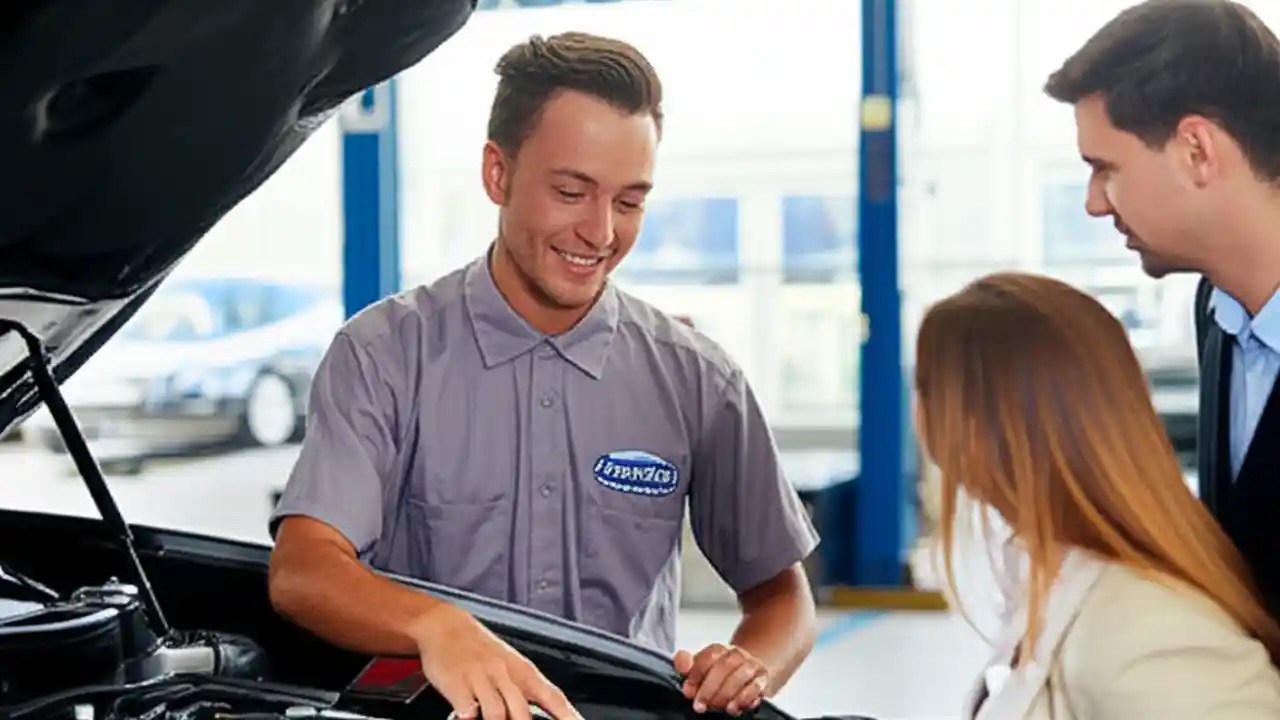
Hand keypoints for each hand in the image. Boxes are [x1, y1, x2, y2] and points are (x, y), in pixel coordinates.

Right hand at [410, 602, 579, 719]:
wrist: (444, 625)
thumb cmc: (480, 648)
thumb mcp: (509, 664)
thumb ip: (525, 690)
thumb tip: (547, 711)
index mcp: (522, 670)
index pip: (552, 697)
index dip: (568, 715)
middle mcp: (503, 673)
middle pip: (522, 712)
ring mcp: (480, 678)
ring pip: (497, 713)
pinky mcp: (456, 684)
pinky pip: (467, 710)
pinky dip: (470, 717)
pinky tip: (469, 716)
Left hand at [673, 643, 769, 715]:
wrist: (748, 674)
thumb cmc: (719, 675)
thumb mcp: (700, 669)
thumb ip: (686, 664)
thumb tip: (681, 661)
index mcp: (719, 650)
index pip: (708, 656)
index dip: (697, 673)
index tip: (688, 690)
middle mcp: (736, 655)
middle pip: (724, 666)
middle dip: (710, 688)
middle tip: (700, 704)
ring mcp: (751, 666)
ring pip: (741, 675)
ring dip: (726, 693)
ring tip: (716, 707)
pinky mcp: (763, 680)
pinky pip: (756, 687)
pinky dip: (744, 698)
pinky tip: (734, 708)